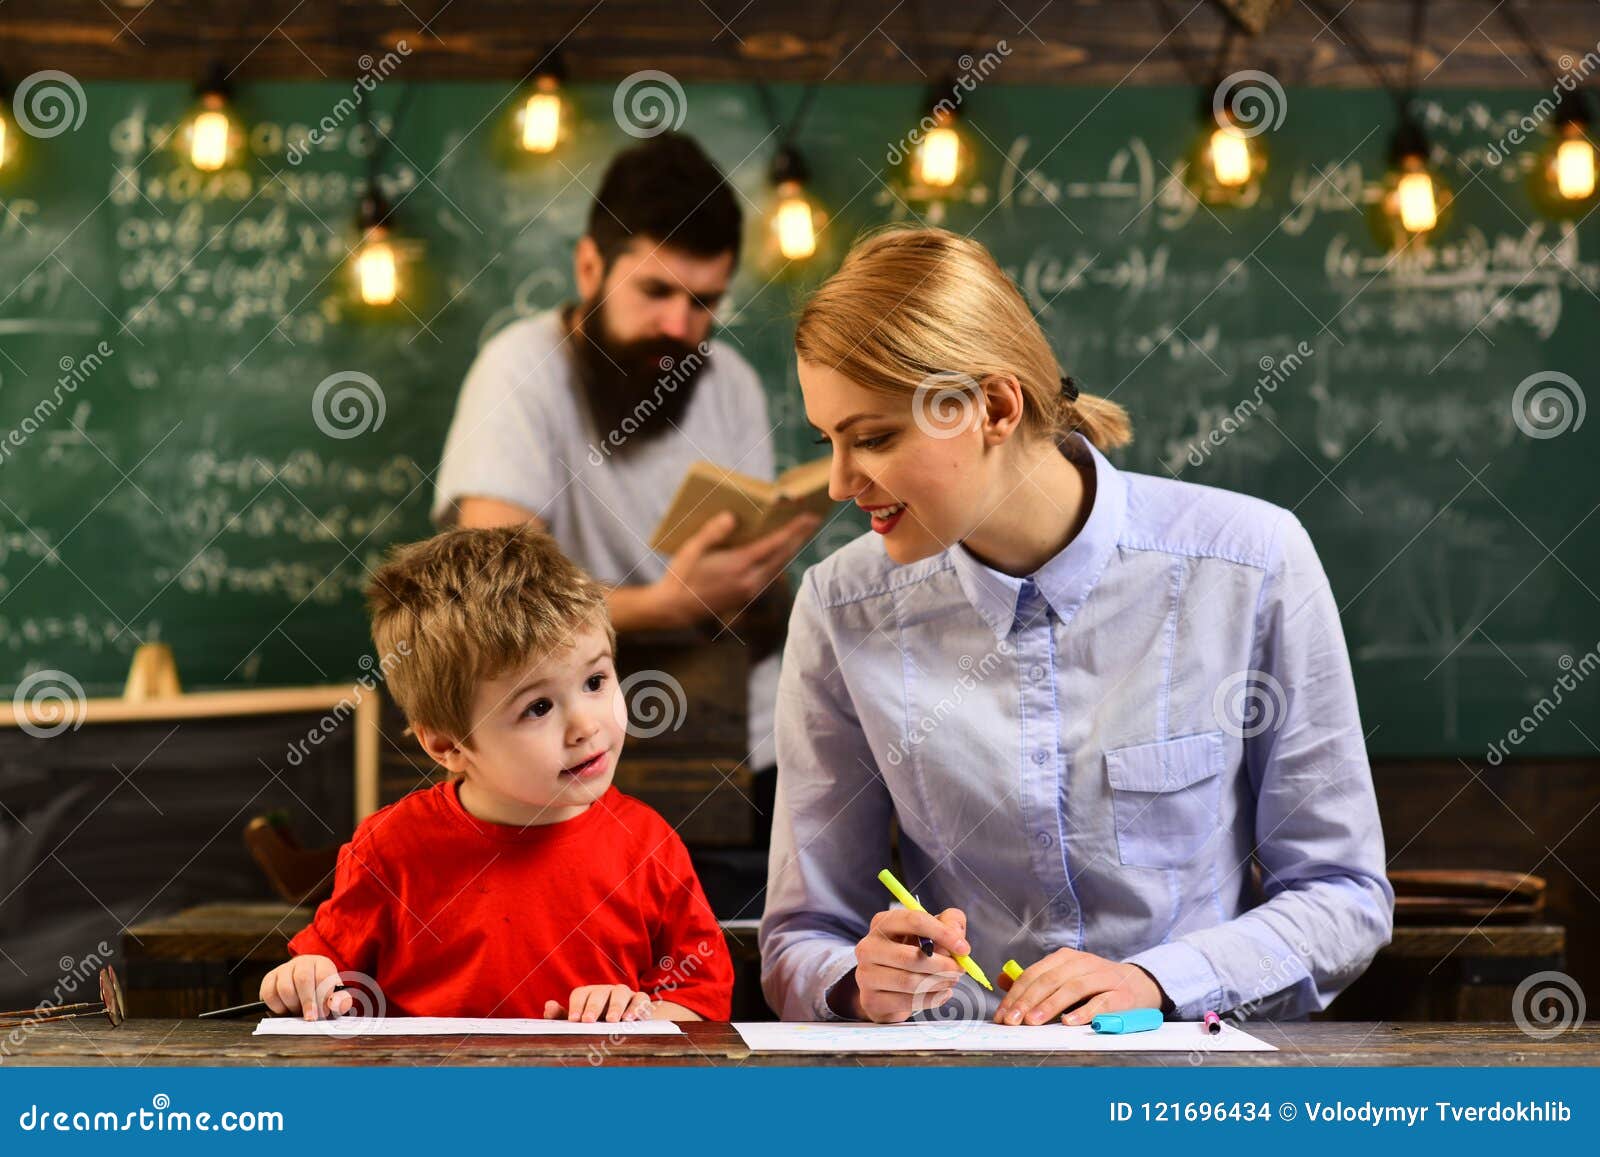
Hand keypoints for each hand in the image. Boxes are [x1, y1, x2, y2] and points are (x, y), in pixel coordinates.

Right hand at [259, 955, 352, 1020]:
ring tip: (298, 1012)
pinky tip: (285, 1010)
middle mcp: (302, 962)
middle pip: (302, 979)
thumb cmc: (321, 994)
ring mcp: (284, 969)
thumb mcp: (335, 996)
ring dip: (292, 1005)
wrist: (304, 988)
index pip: (323, 976)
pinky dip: (277, 1007)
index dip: (323, 996)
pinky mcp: (269, 979)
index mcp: (322, 964)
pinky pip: (269, 994)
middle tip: (310, 1018)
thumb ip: (340, 1001)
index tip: (324, 1013)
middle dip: (307, 1002)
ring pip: (284, 987)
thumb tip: (335, 1004)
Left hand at [543, 984, 654, 1022]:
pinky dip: (636, 1007)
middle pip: (599, 993)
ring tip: (612, 1021)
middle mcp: (606, 991)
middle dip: (594, 1006)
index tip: (574, 1020)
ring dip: (616, 1006)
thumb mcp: (580, 1021)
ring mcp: (625, 994)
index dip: (576, 1006)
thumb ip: (562, 1016)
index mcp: (589, 994)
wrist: (626, 1025)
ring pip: (620, 993)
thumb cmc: (598, 1023)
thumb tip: (548, 1006)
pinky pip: (641, 999)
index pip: (580, 994)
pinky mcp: (640, 1000)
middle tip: (589, 1021)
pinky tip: (630, 1019)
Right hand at [654, 511, 820, 625]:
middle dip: (800, 537)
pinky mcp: (748, 596)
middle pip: (784, 556)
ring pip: (780, 567)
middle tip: (814, 520)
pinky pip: (771, 575)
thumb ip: (713, 531)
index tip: (809, 517)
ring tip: (802, 533)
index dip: (794, 530)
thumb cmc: (682, 575)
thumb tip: (731, 516)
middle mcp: (750, 580)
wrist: (676, 609)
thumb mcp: (691, 549)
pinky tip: (782, 553)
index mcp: (738, 566)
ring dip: (792, 550)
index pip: (774, 544)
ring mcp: (750, 591)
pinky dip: (780, 561)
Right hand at [843, 906, 969, 1022]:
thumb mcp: (933, 930)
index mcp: (883, 922)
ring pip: (909, 982)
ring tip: (950, 981)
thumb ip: (950, 923)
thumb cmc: (913, 950)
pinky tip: (940, 993)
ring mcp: (866, 974)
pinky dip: (931, 999)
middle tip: (959, 970)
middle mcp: (868, 946)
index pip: (913, 921)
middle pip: (911, 956)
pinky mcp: (871, 999)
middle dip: (942, 965)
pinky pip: (907, 1002)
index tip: (963, 949)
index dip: (942, 934)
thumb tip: (957, 937)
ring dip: (938, 983)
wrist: (888, 985)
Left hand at [994, 948, 1164, 1025]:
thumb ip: (1035, 980)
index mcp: (1065, 957)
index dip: (1017, 993)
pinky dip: (1084, 1012)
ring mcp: (1103, 976)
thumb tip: (1001, 980)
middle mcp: (1083, 962)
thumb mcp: (1064, 977)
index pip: (1035, 973)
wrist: (1138, 984)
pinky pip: (1101, 1002)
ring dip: (1051, 1005)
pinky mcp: (1121, 994)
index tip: (1004, 1014)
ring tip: (1033, 1021)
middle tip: (1013, 1019)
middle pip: (1050, 979)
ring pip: (1073, 987)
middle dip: (1028, 1000)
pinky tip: (1068, 1022)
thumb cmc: (1095, 984)